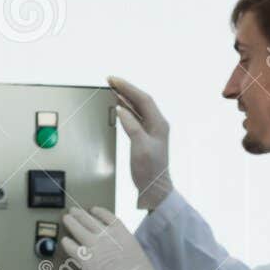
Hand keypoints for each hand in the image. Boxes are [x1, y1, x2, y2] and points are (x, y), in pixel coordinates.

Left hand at [61, 207, 157, 269]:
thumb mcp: (138, 256)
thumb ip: (126, 251)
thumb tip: (122, 257)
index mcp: (123, 235)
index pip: (109, 218)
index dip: (99, 212)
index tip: (93, 210)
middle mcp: (108, 237)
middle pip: (90, 220)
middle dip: (81, 215)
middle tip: (74, 211)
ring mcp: (96, 246)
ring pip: (78, 229)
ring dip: (71, 222)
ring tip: (67, 219)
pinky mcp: (85, 259)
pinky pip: (72, 247)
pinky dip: (67, 243)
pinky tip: (65, 241)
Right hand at [108, 76, 172, 209]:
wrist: (154, 189)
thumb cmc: (150, 171)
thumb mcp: (140, 148)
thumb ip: (132, 126)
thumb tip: (121, 109)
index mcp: (159, 124)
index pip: (143, 99)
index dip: (127, 87)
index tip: (113, 80)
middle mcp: (157, 124)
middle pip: (141, 99)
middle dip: (125, 88)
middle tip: (110, 80)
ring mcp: (152, 130)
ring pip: (138, 107)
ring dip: (125, 96)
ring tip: (112, 88)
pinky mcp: (146, 137)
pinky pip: (136, 116)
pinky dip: (126, 108)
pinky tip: (119, 105)